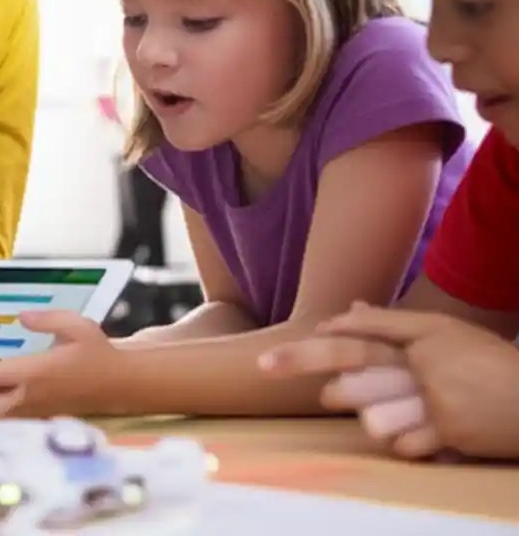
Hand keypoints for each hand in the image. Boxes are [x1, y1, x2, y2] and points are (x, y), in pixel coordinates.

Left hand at [0, 311, 119, 424]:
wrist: (121, 383)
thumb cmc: (97, 352)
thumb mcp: (77, 326)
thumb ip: (47, 320)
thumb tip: (22, 316)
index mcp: (41, 371)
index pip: (6, 376)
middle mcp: (36, 394)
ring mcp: (39, 409)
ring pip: (3, 417)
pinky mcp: (44, 417)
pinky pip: (15, 423)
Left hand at [263, 303, 518, 459]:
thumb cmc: (486, 362)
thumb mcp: (444, 332)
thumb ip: (392, 322)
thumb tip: (348, 309)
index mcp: (415, 339)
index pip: (354, 340)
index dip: (309, 352)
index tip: (268, 363)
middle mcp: (420, 368)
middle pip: (356, 380)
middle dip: (339, 393)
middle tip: (328, 396)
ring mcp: (434, 402)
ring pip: (377, 419)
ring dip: (377, 421)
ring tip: (384, 420)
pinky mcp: (448, 432)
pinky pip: (406, 447)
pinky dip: (409, 446)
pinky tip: (427, 437)